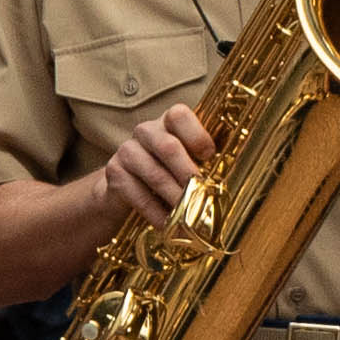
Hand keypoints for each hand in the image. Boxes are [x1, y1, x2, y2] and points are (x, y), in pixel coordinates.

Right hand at [98, 107, 210, 233]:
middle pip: (168, 147)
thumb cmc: (165, 173)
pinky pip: (139, 195)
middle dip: (188, 173)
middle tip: (202, 194)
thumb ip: (202, 164)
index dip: (196, 135)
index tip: (209, 156)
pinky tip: (166, 224)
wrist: (124, 188)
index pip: (179, 115)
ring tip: (189, 215)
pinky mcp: (114, 173)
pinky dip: (156, 213)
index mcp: (167, 122)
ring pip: (155, 174)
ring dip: (175, 198)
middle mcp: (145, 131)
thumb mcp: (184, 162)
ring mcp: (127, 151)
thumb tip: (224, 183)